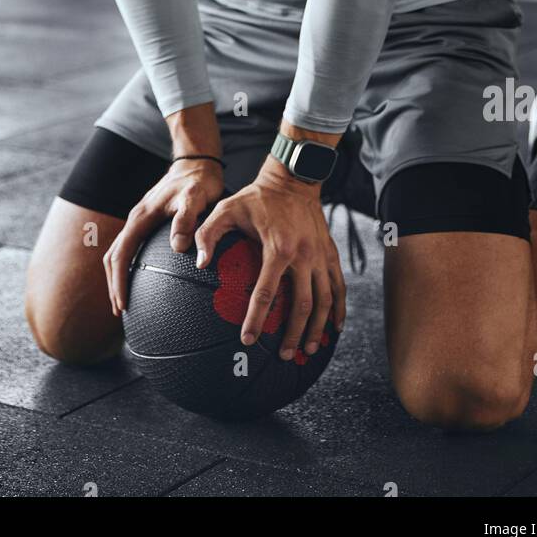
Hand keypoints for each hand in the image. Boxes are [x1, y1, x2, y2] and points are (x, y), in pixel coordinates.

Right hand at [103, 158, 225, 316]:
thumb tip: (177, 248)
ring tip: (125, 301)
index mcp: (140, 218)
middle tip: (120, 311)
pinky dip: (129, 267)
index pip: (121, 255)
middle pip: (113, 257)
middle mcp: (135, 220)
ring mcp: (140, 221)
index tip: (122, 304)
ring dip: (118, 277)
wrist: (197, 163)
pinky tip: (143, 280)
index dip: (119, 281)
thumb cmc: (198, 181)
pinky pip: (132, 248)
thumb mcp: (195, 198)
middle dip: (113, 285)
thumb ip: (187, 220)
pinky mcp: (148, 222)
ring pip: (120, 253)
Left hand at [193, 160, 345, 358]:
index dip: (256, 319)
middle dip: (294, 334)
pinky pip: (339, 286)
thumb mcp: (226, 208)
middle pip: (302, 304)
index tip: (248, 340)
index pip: (266, 293)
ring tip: (309, 349)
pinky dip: (338, 308)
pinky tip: (334, 327)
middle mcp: (304, 255)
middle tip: (284, 356)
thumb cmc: (257, 197)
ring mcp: (320, 255)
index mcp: (278, 248)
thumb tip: (198, 263)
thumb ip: (207, 234)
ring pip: (324, 300)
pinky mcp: (330, 253)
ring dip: (317, 327)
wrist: (294, 180)